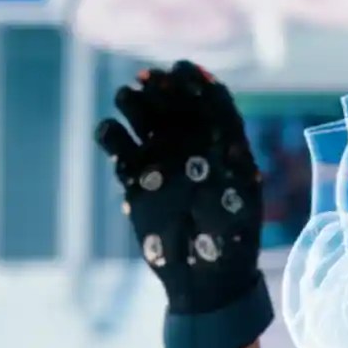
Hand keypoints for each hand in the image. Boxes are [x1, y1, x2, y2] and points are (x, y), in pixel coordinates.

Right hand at [95, 60, 272, 347]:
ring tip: (128, 96)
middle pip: (175, 105)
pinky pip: (120, 150)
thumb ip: (227, 159)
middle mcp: (194, 146)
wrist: (207, 278)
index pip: (212, 102)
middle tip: (149, 78)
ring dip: (135, 104)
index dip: (198, 83)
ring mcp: (164, 160)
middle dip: (162, 88)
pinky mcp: (136, 179)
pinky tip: (109, 129)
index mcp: (225, 144)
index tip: (183, 70)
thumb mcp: (239, 194)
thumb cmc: (232, 237)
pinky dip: (112, 137)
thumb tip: (217, 128)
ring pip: (145, 121)